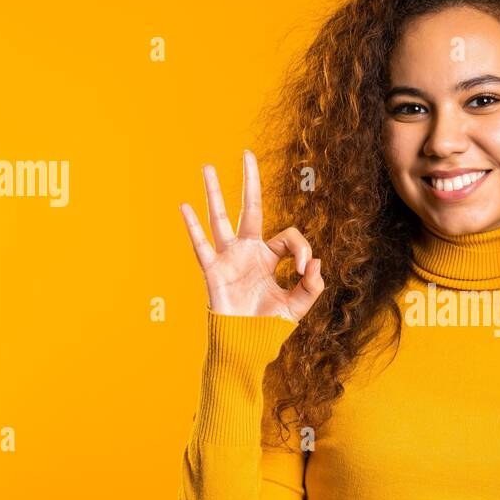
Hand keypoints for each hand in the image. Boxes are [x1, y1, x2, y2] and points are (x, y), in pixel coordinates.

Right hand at [179, 151, 323, 321]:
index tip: (304, 269)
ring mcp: (229, 259)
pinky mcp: (213, 271)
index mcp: (269, 258)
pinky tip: (184, 207)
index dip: (300, 249)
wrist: (246, 345)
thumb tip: (315, 261)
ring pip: (221, 219)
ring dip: (214, 193)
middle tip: (247, 153)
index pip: (289, 237)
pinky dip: (192, 227)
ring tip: (207, 166)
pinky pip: (201, 246)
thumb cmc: (269, 326)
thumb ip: (312, 286)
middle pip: (250, 209)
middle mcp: (248, 252)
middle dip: (249, 182)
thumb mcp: (298, 306)